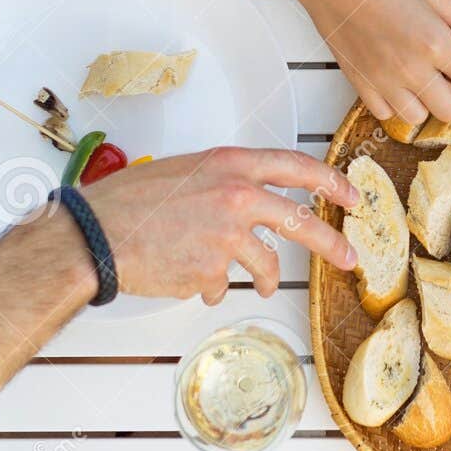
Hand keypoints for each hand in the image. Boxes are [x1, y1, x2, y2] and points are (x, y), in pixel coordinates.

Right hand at [82, 146, 358, 302]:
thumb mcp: (189, 171)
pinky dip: (212, 286)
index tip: (351, 195)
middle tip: (350, 257)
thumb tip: (254, 198)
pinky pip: (224, 284)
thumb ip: (226, 181)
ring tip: (260, 285)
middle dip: (332, 243)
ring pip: (267, 264)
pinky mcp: (212, 270)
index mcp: (232, 164)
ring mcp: (227, 235)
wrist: (99, 234)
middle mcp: (237, 196)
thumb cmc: (132, 200)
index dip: (330, 182)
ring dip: (266, 279)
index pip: (296, 167)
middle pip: (301, 222)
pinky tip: (190, 277)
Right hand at [289, 0, 450, 127]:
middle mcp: (411, 68)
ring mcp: (383, 80)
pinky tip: (396, 83)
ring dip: (425, 104)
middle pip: (448, 110)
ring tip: (423, 80)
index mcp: (434, 42)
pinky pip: (384, 113)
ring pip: (417, 118)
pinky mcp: (359, 83)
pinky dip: (394, 105)